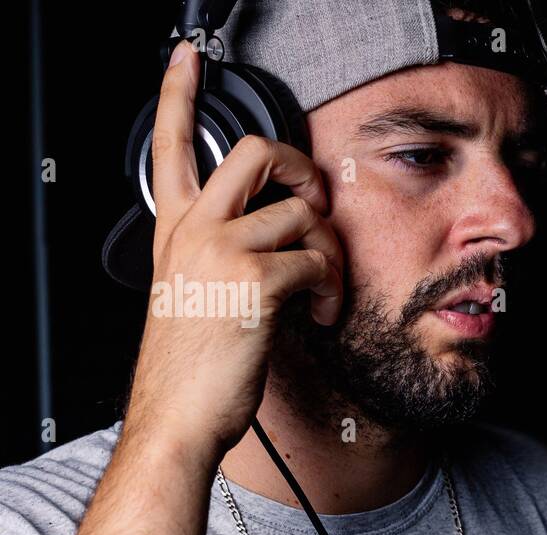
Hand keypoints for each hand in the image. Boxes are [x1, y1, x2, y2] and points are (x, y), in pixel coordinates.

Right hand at [124, 40, 343, 459]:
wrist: (177, 417)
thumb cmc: (190, 365)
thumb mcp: (192, 293)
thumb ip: (223, 252)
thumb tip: (286, 235)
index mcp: (175, 230)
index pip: (168, 146)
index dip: (176, 94)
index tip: (186, 58)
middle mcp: (194, 230)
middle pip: (256, 151)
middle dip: (303, 169)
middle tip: (317, 205)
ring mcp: (223, 251)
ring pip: (304, 214)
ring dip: (330, 254)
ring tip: (321, 293)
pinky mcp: (256, 281)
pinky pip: (318, 261)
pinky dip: (331, 290)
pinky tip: (319, 315)